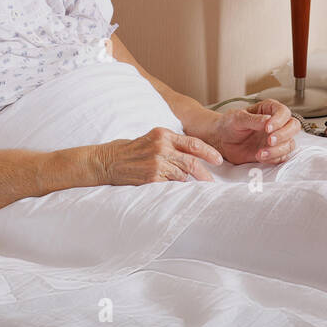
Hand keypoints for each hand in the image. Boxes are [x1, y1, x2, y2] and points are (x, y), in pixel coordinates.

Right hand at [97, 127, 223, 185]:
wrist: (107, 160)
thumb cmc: (131, 150)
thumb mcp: (152, 138)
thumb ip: (171, 144)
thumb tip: (193, 155)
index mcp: (164, 134)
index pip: (193, 143)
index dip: (209, 152)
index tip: (218, 160)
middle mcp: (161, 147)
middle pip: (192, 161)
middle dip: (205, 174)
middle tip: (212, 182)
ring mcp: (156, 163)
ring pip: (182, 175)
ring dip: (189, 183)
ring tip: (194, 189)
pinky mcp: (151, 177)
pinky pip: (170, 185)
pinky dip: (176, 188)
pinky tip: (178, 192)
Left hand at [208, 98, 301, 164]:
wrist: (221, 141)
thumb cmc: (228, 125)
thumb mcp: (237, 118)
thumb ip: (253, 119)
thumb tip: (268, 121)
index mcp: (269, 110)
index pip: (284, 112)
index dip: (279, 120)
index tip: (267, 128)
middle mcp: (276, 123)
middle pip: (293, 127)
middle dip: (283, 135)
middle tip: (269, 140)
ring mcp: (276, 139)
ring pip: (290, 144)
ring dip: (277, 150)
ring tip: (260, 153)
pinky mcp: (274, 152)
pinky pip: (282, 157)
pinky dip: (273, 158)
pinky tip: (260, 157)